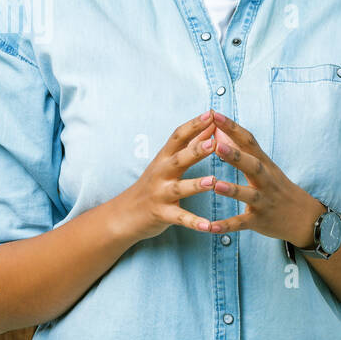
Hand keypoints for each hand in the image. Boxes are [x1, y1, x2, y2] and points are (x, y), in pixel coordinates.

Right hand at [111, 110, 239, 242]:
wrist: (124, 214)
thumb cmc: (154, 184)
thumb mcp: (168, 162)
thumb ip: (189, 144)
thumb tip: (209, 123)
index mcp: (165, 158)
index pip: (178, 137)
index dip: (194, 125)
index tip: (211, 113)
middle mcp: (161, 173)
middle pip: (179, 159)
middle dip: (197, 150)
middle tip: (215, 142)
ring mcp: (161, 194)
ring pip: (180, 188)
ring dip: (197, 184)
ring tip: (213, 181)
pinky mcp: (162, 214)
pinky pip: (180, 218)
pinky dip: (194, 222)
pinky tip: (208, 226)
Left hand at [208, 112, 322, 247]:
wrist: (305, 219)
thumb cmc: (278, 189)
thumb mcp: (266, 167)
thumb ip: (242, 151)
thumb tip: (220, 132)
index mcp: (265, 165)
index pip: (249, 141)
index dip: (232, 127)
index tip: (214, 114)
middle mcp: (266, 181)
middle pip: (253, 165)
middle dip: (235, 155)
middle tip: (216, 145)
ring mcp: (264, 201)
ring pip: (249, 195)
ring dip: (232, 190)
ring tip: (215, 184)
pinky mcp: (260, 221)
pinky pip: (242, 223)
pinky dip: (227, 225)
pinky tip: (211, 227)